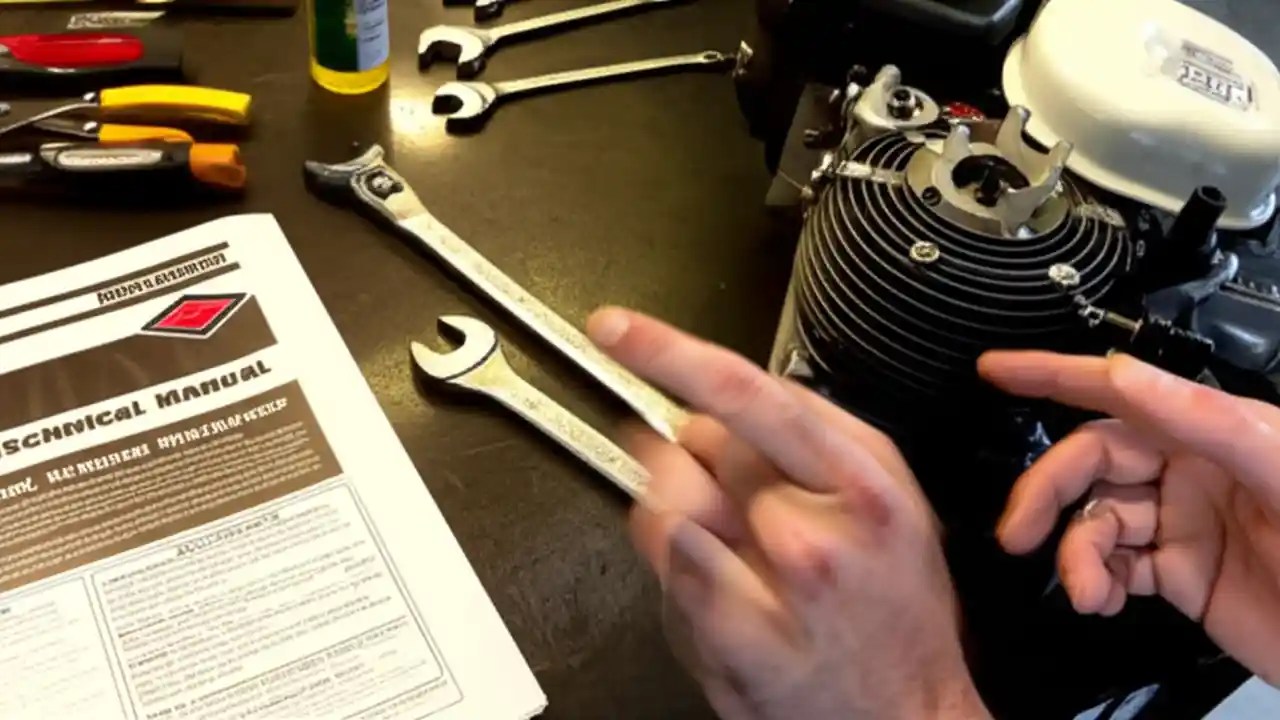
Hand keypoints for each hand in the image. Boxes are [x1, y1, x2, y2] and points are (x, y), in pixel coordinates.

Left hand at [588, 308, 989, 719]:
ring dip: (679, 513)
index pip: (747, 391)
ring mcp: (781, 583)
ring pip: (669, 500)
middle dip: (698, 459)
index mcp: (865, 476)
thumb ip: (809, 441)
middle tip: (734, 502)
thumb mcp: (887, 502)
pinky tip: (719, 584)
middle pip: (699, 441)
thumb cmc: (897, 614)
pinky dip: (675, 563)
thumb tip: (719, 406)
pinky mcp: (743, 638)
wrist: (906, 718)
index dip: (668, 353)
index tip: (620, 331)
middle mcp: (823, 522)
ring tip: (731, 551)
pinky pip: (667, 567)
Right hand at [980, 351, 1279, 685]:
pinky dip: (1093, 582)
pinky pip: (1112, 567)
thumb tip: (1124, 374)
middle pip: (1090, 463)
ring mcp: (1184, 523)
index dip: (1052, 373)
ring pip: (1095, 521)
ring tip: (1083, 589)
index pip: (1119, 388)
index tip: (998, 369)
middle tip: (1019, 530)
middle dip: (1047, 493)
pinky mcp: (1181, 574)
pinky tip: (1101, 597)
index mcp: (1214, 430)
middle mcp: (1192, 470)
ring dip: (1073, 554)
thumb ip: (1205, 419)